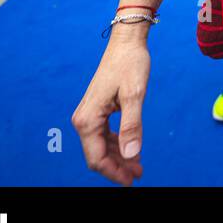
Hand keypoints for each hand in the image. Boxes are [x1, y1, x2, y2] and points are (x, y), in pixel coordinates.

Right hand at [71, 36, 149, 185]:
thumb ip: (132, 126)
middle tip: (139, 175)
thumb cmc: (131, 64)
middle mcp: (83, 119)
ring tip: (138, 166)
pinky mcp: (97, 110)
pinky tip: (131, 148)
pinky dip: (117, 144)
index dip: (114, 173)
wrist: (126, 42)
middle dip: (117, 167)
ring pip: (101, 146)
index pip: (96, 158)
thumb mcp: (135, 95)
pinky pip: (104, 135)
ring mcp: (89, 114)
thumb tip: (131, 154)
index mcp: (88, 120)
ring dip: (118, 158)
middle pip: (97, 155)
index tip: (132, 180)